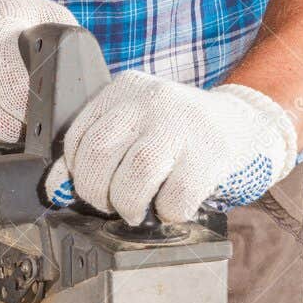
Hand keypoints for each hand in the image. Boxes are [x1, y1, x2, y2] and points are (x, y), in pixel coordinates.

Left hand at [45, 72, 296, 225]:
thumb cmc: (182, 134)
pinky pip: (175, 198)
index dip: (77, 173)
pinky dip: (168, 213)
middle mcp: (152, 100)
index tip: (94, 186)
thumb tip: (56, 188)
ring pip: (134, 176)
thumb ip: (97, 151)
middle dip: (97, 193)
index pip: (78, 136)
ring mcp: (182, 125)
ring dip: (129, 205)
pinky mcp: (210, 155)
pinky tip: (174, 205)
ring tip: (139, 209)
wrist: (247, 125)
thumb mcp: (137, 128)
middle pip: (99, 154)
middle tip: (112, 204)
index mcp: (126, 89)